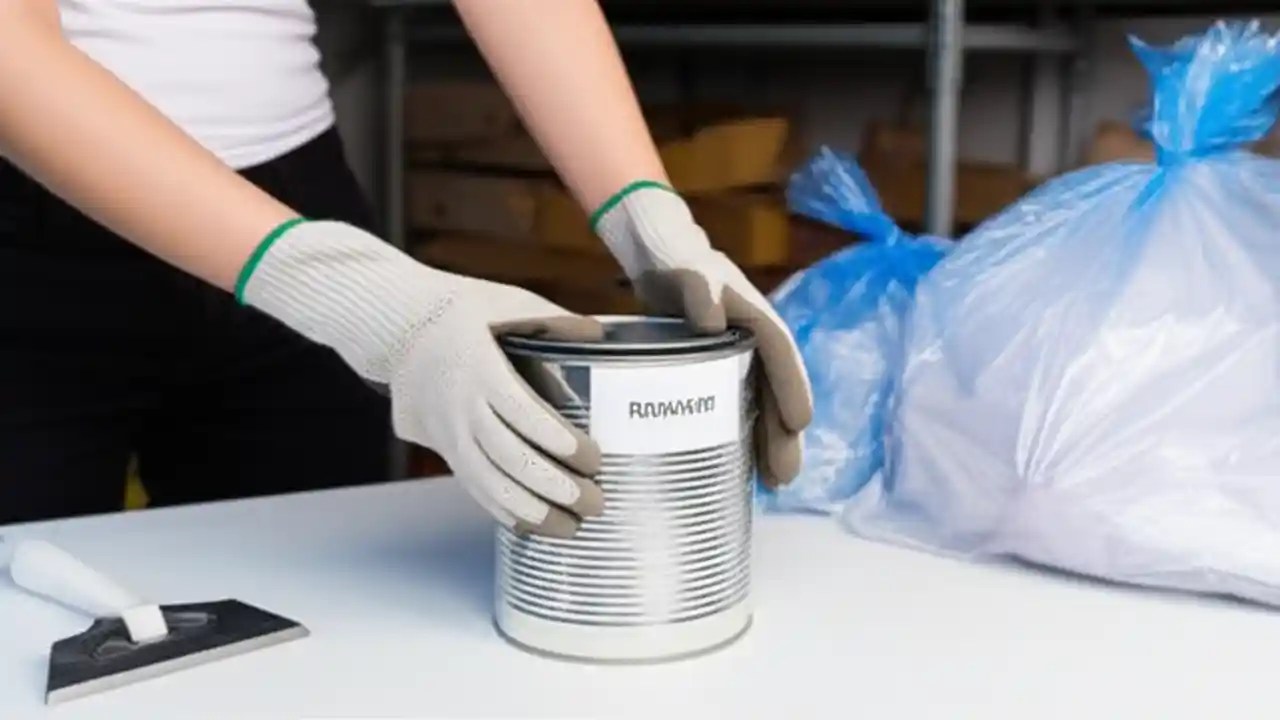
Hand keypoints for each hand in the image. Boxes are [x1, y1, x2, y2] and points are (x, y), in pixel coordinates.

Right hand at [237, 220, 604, 536]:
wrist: (396, 327)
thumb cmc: (459, 310)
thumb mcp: (505, 301)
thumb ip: (552, 319)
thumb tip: (598, 335)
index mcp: (479, 368)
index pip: (522, 412)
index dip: (557, 440)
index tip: (593, 458)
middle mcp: (461, 407)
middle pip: (509, 457)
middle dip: (553, 486)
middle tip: (595, 502)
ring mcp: (449, 433)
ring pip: (489, 482)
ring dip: (532, 510)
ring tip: (572, 527)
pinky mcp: (444, 448)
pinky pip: (473, 487)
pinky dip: (503, 510)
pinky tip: (533, 525)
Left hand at [594, 184, 813, 486]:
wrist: (656, 252)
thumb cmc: (674, 259)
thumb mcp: (686, 271)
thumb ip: (699, 290)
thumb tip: (713, 319)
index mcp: (754, 316)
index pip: (780, 354)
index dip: (792, 388)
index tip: (800, 423)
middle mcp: (752, 340)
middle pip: (774, 389)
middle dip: (783, 434)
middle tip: (784, 478)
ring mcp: (736, 356)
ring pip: (759, 402)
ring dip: (769, 440)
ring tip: (772, 482)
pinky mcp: (716, 367)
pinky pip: (736, 403)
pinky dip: (741, 430)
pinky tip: (740, 462)